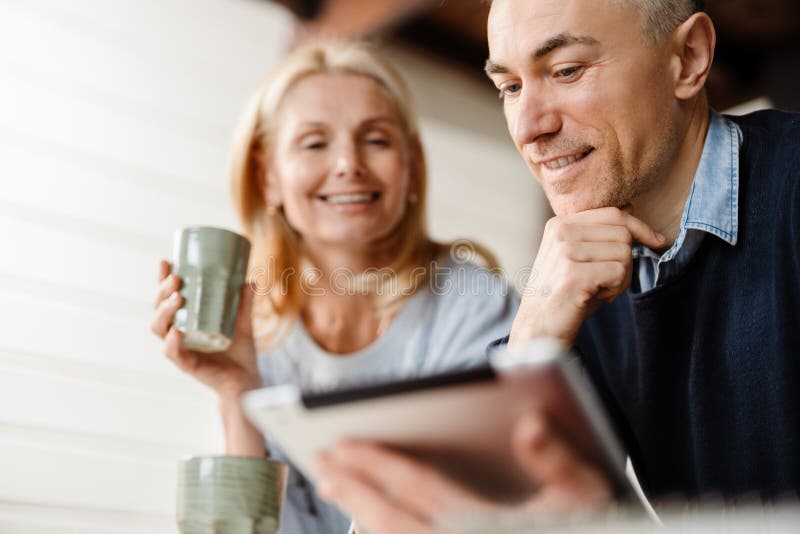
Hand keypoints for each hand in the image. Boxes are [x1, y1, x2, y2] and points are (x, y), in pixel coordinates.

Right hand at [149, 259, 261, 398]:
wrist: (247, 380)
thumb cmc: (239, 352)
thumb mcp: (243, 323)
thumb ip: (245, 304)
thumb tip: (250, 281)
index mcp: (186, 321)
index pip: (167, 298)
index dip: (162, 281)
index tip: (166, 262)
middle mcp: (178, 334)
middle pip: (158, 310)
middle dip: (162, 292)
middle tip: (176, 278)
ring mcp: (181, 349)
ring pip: (159, 328)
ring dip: (164, 311)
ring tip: (177, 298)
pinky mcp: (187, 365)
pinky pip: (173, 353)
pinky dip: (172, 342)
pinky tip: (176, 331)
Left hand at [315, 410, 611, 533]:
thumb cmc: (590, 526)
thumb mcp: (588, 493)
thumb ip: (558, 458)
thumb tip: (528, 423)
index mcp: (488, 524)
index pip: (420, 490)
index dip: (377, 465)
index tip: (339, 445)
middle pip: (394, 520)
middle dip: (355, 489)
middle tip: (321, 465)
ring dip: (361, 513)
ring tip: (335, 488)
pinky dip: (384, 532)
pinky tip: (372, 520)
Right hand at [510, 207, 663, 346]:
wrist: (539, 328)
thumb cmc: (564, 294)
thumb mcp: (578, 257)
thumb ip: (598, 236)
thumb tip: (632, 211)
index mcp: (560, 224)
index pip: (613, 214)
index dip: (640, 227)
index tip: (656, 241)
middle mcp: (561, 232)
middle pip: (622, 234)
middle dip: (625, 260)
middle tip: (607, 281)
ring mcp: (565, 251)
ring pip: (624, 253)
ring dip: (620, 278)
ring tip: (598, 290)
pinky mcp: (573, 273)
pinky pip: (618, 272)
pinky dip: (615, 289)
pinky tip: (595, 297)